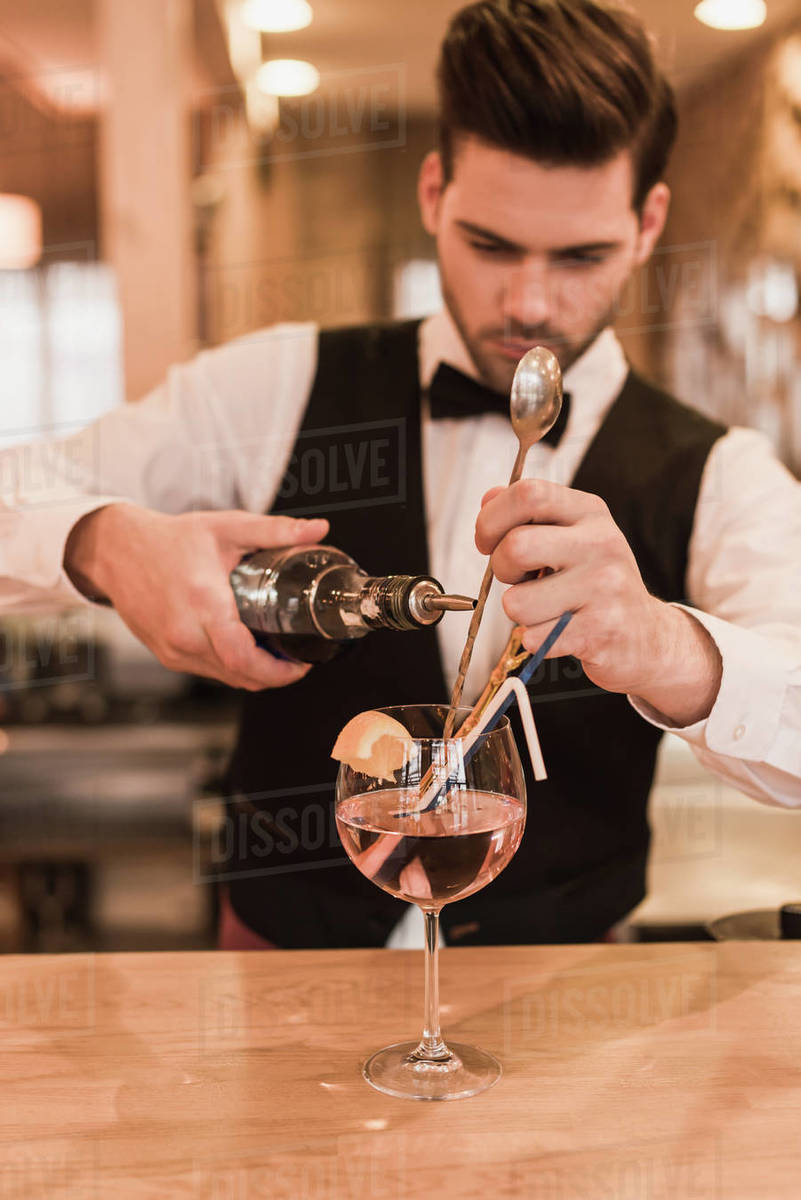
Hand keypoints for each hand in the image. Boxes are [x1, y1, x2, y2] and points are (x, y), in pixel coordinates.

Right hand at [64, 504, 328, 690]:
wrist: (117, 551)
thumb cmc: (170, 540)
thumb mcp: (227, 528)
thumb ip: (276, 531)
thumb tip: (319, 530)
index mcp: (204, 604)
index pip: (242, 658)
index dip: (277, 671)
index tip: (301, 664)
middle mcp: (185, 634)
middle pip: (239, 675)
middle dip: (274, 676)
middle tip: (296, 661)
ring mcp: (172, 649)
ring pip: (224, 678)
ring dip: (252, 674)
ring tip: (275, 655)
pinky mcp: (165, 654)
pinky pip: (206, 671)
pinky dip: (230, 667)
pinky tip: (245, 650)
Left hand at [475, 479, 721, 724]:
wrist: (647, 636)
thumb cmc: (597, 583)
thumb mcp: (572, 536)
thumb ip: (530, 516)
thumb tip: (488, 499)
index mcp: (590, 512)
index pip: (528, 494)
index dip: (492, 519)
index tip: (488, 543)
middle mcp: (601, 543)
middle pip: (515, 547)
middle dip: (501, 570)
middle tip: (518, 579)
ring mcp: (604, 587)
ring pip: (517, 603)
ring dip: (520, 614)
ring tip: (548, 609)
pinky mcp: (600, 630)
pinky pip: (534, 638)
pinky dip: (537, 640)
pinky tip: (562, 632)